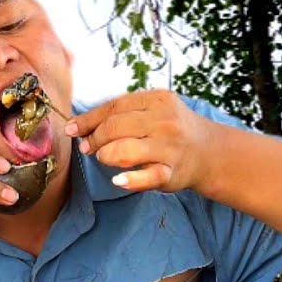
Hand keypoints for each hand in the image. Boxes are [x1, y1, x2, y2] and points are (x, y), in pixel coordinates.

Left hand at [64, 90, 209, 192]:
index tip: (73, 130)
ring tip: (105, 158)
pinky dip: (130, 180)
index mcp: (158, 100)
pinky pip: (147, 177)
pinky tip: (118, 180)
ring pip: (125, 150)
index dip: (89, 119)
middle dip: (95, 139)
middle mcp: (165, 122)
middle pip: (115, 127)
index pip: (114, 107)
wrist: (208, 152)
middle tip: (88, 148)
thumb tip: (80, 125)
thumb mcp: (155, 110)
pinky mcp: (172, 172)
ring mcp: (169, 148)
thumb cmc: (172, 130)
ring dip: (106, 156)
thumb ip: (124, 113)